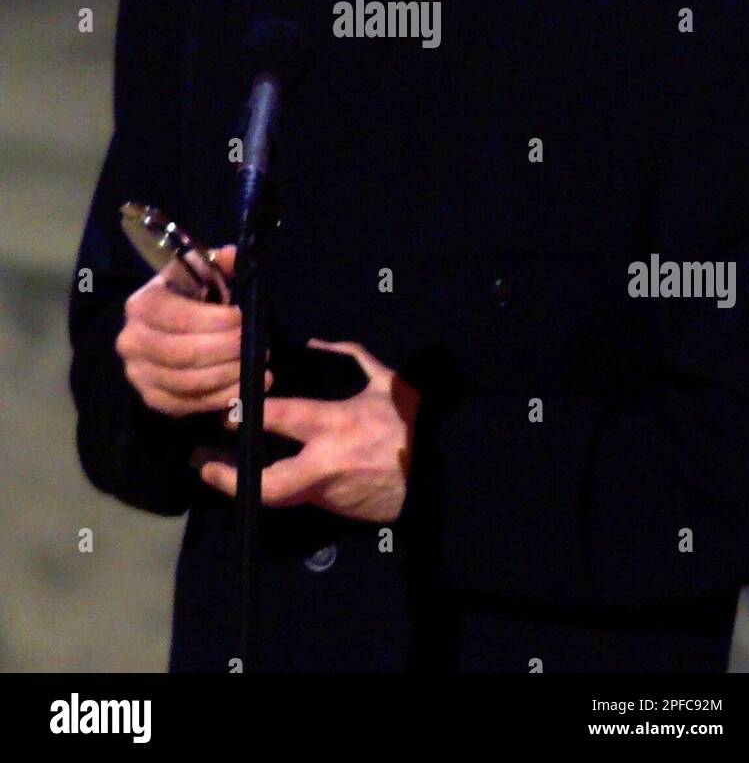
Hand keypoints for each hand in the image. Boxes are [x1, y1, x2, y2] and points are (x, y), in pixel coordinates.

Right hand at [116, 244, 253, 416]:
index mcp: (141, 305)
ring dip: (228, 376)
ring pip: (188, 383)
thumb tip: (233, 256)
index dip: (213, 321)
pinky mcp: (153, 399)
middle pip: (183, 354)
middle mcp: (131, 341)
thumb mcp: (201, 273)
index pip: (177, 317)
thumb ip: (218, 263)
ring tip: (258, 366)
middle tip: (258, 345)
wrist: (168, 328)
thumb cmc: (189, 297)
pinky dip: (221, 398)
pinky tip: (245, 387)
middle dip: (226, 350)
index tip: (242, 318)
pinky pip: (188, 405)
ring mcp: (138, 374)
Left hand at [191, 339, 420, 523]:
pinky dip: (271, 487)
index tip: (222, 409)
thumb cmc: (412, 423)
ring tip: (213, 472)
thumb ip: (350, 357)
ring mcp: (328, 492)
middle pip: (269, 484)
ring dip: (243, 487)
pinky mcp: (334, 509)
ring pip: (275, 497)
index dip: (246, 415)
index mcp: (336, 425)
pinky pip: (295, 497)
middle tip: (202, 464)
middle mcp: (326, 464)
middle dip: (230, 479)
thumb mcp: (386, 382)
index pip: (282, 419)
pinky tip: (250, 477)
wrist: (440, 477)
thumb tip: (314, 345)